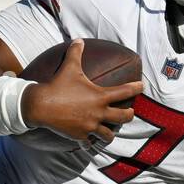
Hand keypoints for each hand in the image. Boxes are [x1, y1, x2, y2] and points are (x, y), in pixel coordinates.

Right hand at [21, 39, 141, 143]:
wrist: (42, 105)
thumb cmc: (58, 85)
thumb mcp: (69, 67)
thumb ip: (76, 53)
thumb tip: (78, 40)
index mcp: (100, 96)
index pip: (125, 92)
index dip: (136, 88)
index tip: (141, 86)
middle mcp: (99, 113)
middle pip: (124, 117)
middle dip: (128, 115)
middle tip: (129, 113)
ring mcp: (90, 126)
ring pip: (109, 135)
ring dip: (110, 133)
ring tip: (110, 132)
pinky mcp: (80, 136)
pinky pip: (89, 143)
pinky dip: (90, 143)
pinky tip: (89, 143)